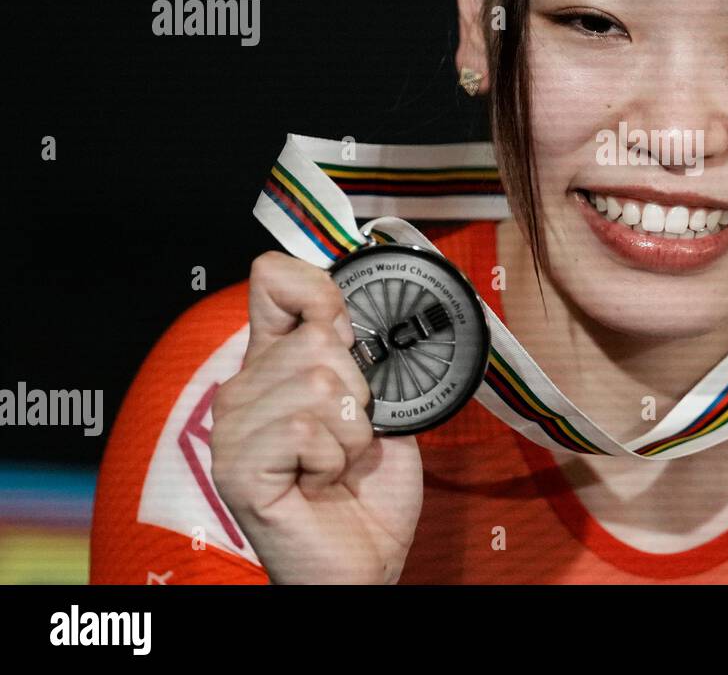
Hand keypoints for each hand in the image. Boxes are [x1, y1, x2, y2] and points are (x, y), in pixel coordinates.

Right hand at [210, 251, 424, 583]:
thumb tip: (355, 316)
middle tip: (350, 436)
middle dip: (361, 391)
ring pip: (319, 383)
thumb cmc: (369, 491)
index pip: (273, 280)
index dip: (320, 291)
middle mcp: (245, 389)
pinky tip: (321, 481)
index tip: (347, 329)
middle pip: (317, 337)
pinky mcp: (237, 468)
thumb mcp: (379, 407)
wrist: (366, 560)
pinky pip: (304, 429)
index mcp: (274, 364)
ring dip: (353, 432)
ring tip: (337, 463)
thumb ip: (362, 358)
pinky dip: (335, 458)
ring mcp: (234, 429)